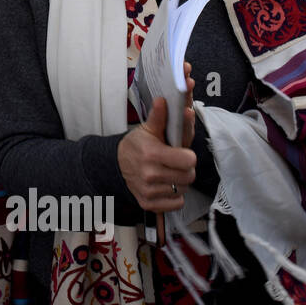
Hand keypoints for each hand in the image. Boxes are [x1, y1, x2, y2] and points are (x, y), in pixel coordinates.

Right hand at [117, 98, 195, 212]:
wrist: (116, 164)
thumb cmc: (137, 145)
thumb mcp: (148, 129)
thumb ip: (160, 116)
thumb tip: (163, 100)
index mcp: (151, 154)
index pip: (189, 160)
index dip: (188, 156)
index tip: (181, 152)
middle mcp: (149, 175)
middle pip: (189, 176)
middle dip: (185, 168)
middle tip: (176, 162)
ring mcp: (148, 191)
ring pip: (183, 189)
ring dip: (180, 182)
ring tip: (169, 172)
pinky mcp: (148, 204)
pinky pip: (176, 203)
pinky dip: (174, 196)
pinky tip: (165, 185)